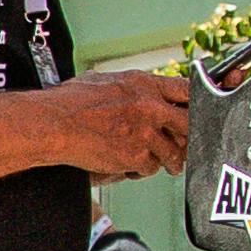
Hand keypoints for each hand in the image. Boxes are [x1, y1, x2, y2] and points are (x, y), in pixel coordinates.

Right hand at [46, 67, 192, 177]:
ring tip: (167, 163)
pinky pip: (151, 168)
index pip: (186, 90)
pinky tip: (132, 166)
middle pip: (189, 124)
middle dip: (188, 135)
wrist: (55, 123)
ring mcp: (145, 133)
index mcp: (144, 84)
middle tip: (185, 142)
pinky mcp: (135, 156)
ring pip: (174, 151)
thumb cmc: (72, 101)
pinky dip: (143, 170)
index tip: (196, 111)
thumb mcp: (106, 80)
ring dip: (170, 159)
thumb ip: (132, 87)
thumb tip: (142, 91)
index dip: (195, 102)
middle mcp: (150, 107)